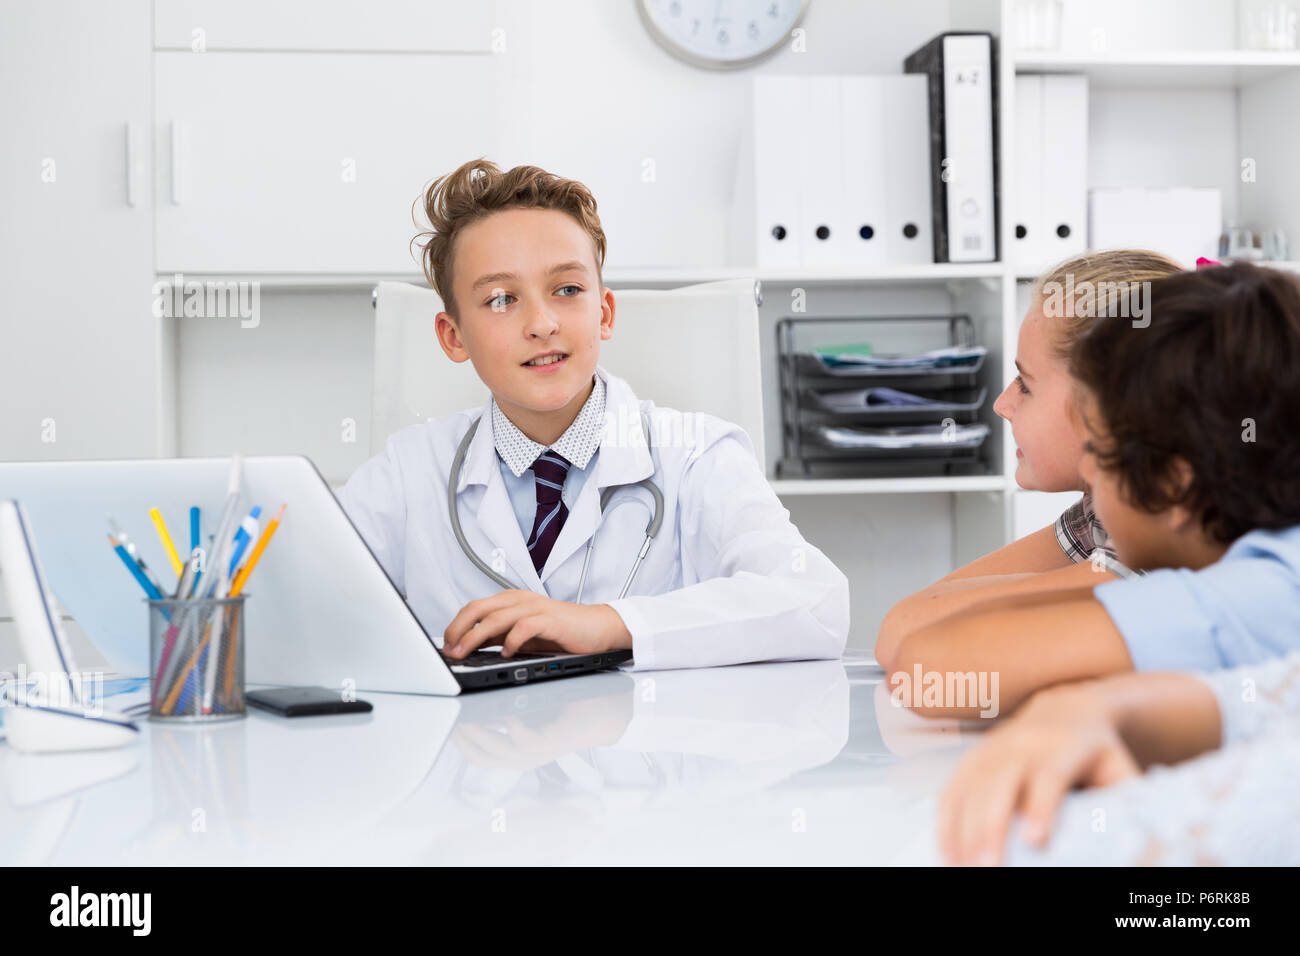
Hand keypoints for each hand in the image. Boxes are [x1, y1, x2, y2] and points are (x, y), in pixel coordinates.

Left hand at [442, 589, 631, 658]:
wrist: (596, 628)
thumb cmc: (560, 632)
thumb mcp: (522, 634)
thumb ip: (498, 636)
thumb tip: (469, 647)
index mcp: (510, 600)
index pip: (473, 608)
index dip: (455, 626)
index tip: (445, 646)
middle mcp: (520, 600)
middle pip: (478, 609)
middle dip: (458, 630)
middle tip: (449, 650)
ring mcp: (535, 608)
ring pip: (496, 618)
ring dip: (475, 637)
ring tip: (465, 653)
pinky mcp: (550, 620)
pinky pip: (524, 627)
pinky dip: (511, 641)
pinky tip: (505, 653)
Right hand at [938, 683, 1140, 865]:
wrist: (1066, 709)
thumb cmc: (1098, 753)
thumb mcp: (1119, 768)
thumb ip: (1126, 802)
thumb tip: (1146, 846)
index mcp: (1064, 746)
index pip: (1050, 776)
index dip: (1042, 807)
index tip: (1036, 841)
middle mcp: (1022, 743)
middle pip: (1000, 783)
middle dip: (991, 826)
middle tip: (989, 867)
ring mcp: (991, 749)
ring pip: (970, 788)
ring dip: (962, 830)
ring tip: (961, 868)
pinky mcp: (972, 759)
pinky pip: (952, 790)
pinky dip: (945, 823)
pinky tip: (946, 853)